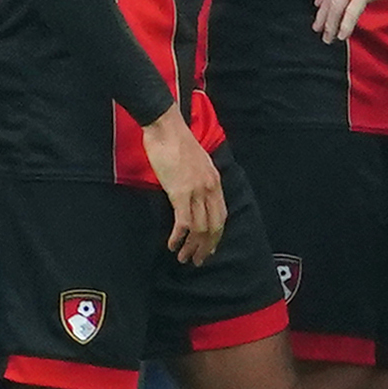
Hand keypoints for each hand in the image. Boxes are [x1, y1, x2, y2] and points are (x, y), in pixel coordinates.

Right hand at [141, 107, 226, 265]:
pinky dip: (179, 237)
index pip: (221, 215)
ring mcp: (196, 191)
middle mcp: (210, 188)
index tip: (209, 248)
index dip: (216, 235)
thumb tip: (192, 193)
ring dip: (191, 247)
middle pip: (214, 226)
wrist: (166, 127)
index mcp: (214, 180)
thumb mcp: (196, 161)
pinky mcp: (180, 192)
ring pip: (200, 228)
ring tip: (183, 258)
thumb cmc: (175, 141)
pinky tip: (173, 245)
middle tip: (198, 261)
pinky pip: (184, 222)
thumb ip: (198, 178)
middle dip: (206, 247)